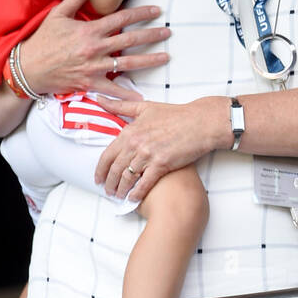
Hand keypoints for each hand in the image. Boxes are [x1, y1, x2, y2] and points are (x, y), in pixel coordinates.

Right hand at [18, 0, 169, 100]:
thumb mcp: (58, 14)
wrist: (28, 67)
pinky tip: (142, 94)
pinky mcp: (89, 83)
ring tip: (165, 57)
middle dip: (152, 36)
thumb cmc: (43, 40)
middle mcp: (95, 48)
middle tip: (168, 33)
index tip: (157, 10)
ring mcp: (94, 66)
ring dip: (149, 60)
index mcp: (89, 30)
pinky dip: (126, 92)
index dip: (141, 14)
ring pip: (127, 63)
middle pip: (130, 40)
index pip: (121, 19)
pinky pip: (112, 88)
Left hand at [94, 95, 217, 202]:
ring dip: (121, 190)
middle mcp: (136, 144)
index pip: (107, 155)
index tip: (98, 178)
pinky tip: (133, 199)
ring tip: (119, 196)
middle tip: (107, 191)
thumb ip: (120, 106)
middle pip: (115, 169)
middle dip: (109, 183)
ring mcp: (148, 155)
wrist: (200, 123)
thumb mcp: (144, 107)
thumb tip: (99, 98)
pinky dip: (137, 193)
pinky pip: (144, 184)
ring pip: (127, 178)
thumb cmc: (175, 115)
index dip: (100, 170)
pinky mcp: (162, 165)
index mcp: (130, 131)